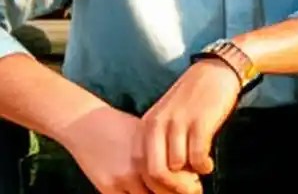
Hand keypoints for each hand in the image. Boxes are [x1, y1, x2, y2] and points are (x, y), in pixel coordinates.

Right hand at [61, 106, 199, 193]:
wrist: (85, 125)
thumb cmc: (122, 127)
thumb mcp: (149, 133)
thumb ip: (167, 150)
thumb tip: (191, 168)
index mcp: (155, 148)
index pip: (180, 176)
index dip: (190, 184)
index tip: (197, 183)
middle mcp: (140, 164)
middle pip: (167, 191)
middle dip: (180, 193)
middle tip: (190, 190)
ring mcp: (123, 178)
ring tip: (169, 192)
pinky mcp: (107, 187)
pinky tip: (147, 193)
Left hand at [137, 60, 242, 189]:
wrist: (216, 71)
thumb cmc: (192, 97)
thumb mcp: (166, 117)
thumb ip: (159, 142)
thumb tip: (162, 176)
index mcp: (146, 125)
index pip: (139, 166)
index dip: (154, 184)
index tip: (170, 188)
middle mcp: (158, 124)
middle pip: (155, 172)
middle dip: (171, 187)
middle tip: (187, 189)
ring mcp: (179, 123)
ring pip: (176, 167)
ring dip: (190, 177)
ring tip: (198, 174)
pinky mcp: (200, 122)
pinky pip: (197, 157)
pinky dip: (203, 166)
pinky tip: (208, 164)